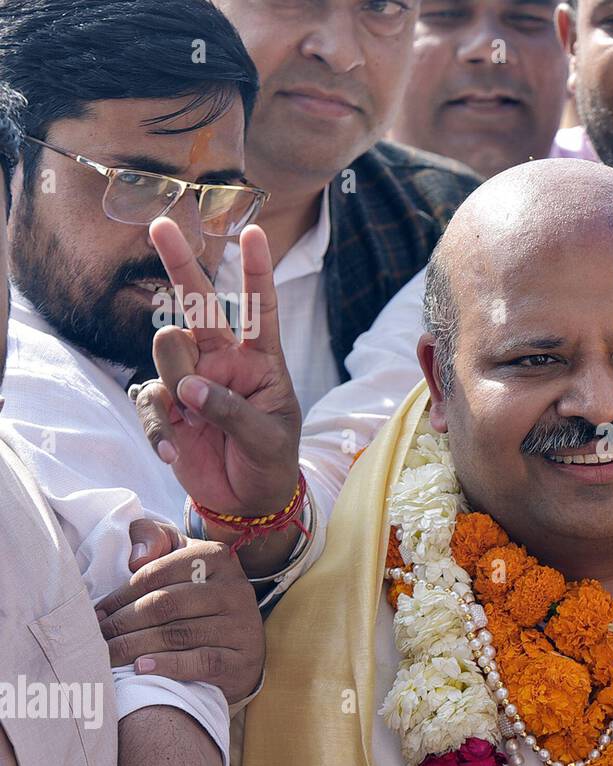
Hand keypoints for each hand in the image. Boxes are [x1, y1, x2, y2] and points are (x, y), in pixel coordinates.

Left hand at [95, 519, 265, 703]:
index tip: (96, 614)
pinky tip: (141, 667)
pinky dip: (168, 665)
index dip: (118, 596)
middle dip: (122, 623)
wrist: (241, 644)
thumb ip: (152, 537)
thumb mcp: (178, 557)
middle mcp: (235, 588)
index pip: (155, 574)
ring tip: (108, 656)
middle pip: (164, 604)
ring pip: (178, 634)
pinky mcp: (244, 659)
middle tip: (96, 639)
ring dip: (134, 646)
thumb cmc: (195, 595)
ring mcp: (242, 624)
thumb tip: (136, 558)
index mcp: (216, 557)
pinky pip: (201, 662)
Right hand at [134, 218, 300, 519]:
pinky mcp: (167, 406)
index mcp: (261, 360)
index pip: (259, 309)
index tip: (253, 233)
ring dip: (178, 383)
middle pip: (198, 304)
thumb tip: (189, 388)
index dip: (255, 271)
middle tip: (162, 225)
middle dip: (180, 263)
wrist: (248, 500)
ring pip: (168, 349)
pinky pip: (150, 401)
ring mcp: (191, 379)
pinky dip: (159, 428)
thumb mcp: (267, 440)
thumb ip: (233, 412)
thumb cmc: (270, 461)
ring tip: (195, 420)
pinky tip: (174, 453)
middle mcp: (223, 360)